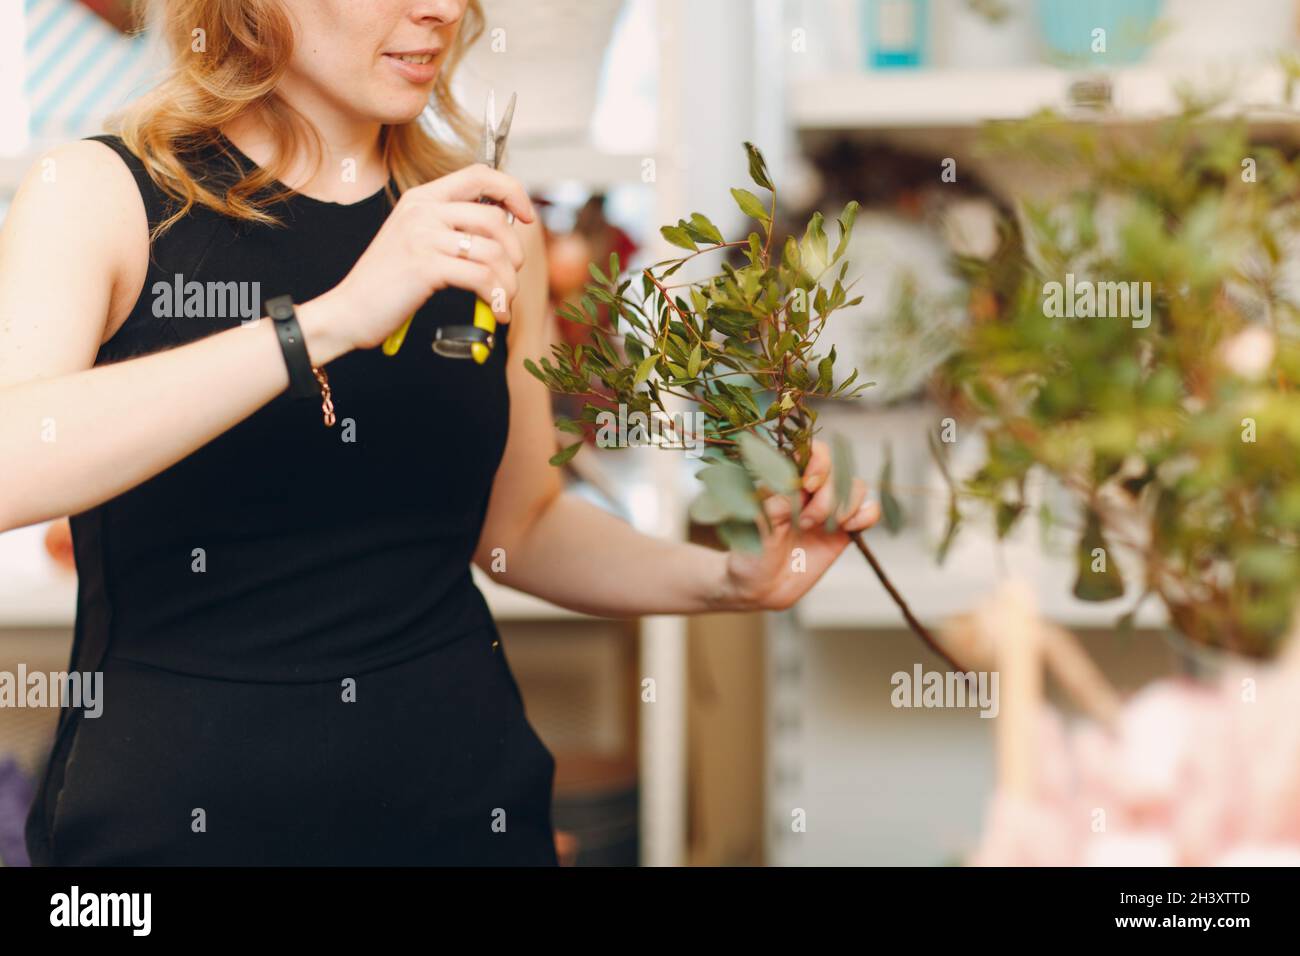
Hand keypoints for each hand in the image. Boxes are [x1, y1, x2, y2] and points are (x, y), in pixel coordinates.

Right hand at [312, 164, 536, 350]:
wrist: (348, 310)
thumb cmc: (387, 283)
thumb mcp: (416, 241)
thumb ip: (450, 229)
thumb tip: (502, 233)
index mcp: (421, 198)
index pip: (479, 175)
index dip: (511, 191)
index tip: (526, 216)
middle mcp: (422, 211)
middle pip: (494, 219)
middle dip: (514, 253)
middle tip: (509, 277)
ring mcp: (422, 236)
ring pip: (493, 252)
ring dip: (507, 284)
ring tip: (502, 302)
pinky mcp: (425, 266)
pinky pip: (481, 277)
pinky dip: (496, 299)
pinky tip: (495, 313)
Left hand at [722, 439, 879, 611]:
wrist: (760, 588)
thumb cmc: (748, 553)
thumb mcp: (756, 527)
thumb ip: (777, 504)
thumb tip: (799, 486)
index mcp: (786, 479)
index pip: (811, 451)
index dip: (818, 462)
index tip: (808, 485)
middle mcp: (810, 489)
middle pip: (838, 468)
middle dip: (827, 495)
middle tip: (805, 522)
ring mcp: (829, 508)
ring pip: (856, 487)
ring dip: (843, 507)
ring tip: (820, 528)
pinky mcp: (845, 529)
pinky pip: (869, 511)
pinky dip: (865, 515)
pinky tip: (848, 529)